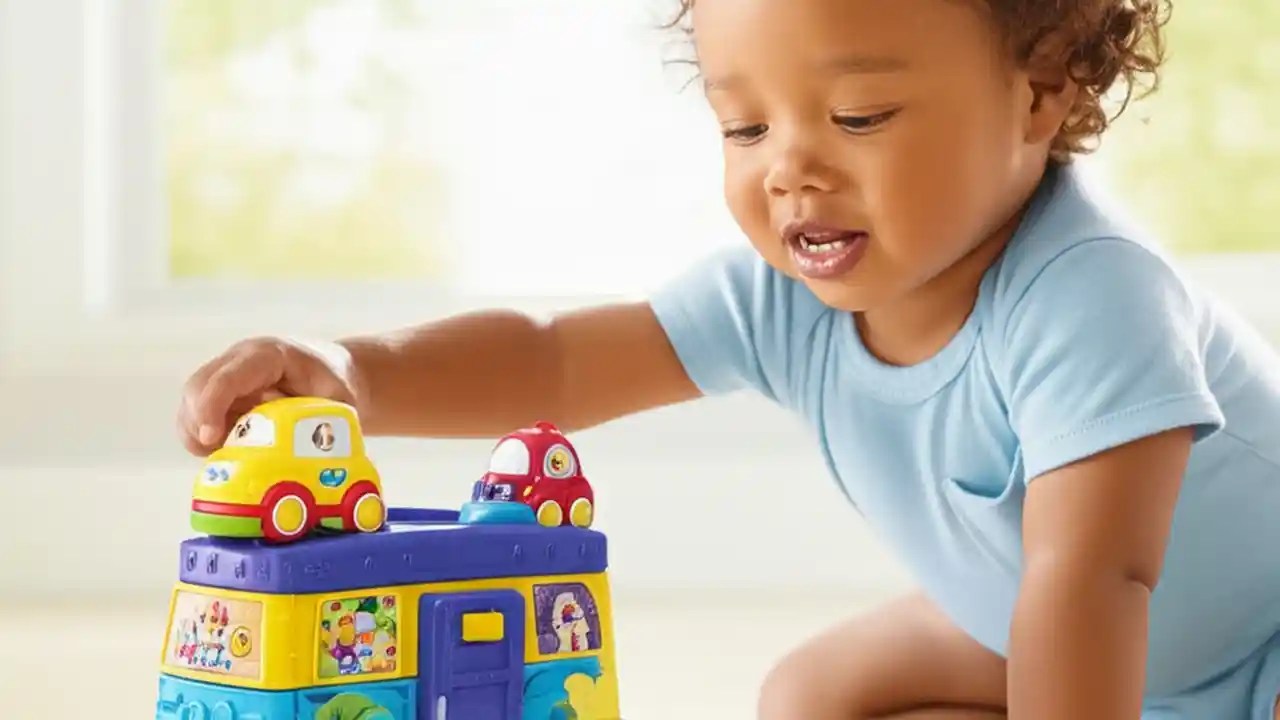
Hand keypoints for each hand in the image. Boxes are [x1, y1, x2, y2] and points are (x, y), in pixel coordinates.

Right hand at [177, 336, 359, 455]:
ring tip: (222, 455)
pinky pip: (197, 416)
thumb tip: (302, 456)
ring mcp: (226, 375)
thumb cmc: (335, 384)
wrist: (333, 372)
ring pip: (191, 403)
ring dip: (197, 434)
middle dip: (196, 424)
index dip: (213, 405)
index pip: (229, 376)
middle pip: (198, 387)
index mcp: (268, 356)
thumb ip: (321, 423)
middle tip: (214, 453)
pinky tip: (225, 450)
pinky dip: (203, 437)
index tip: (211, 437)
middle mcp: (239, 361)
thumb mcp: (338, 401)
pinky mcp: (222, 395)